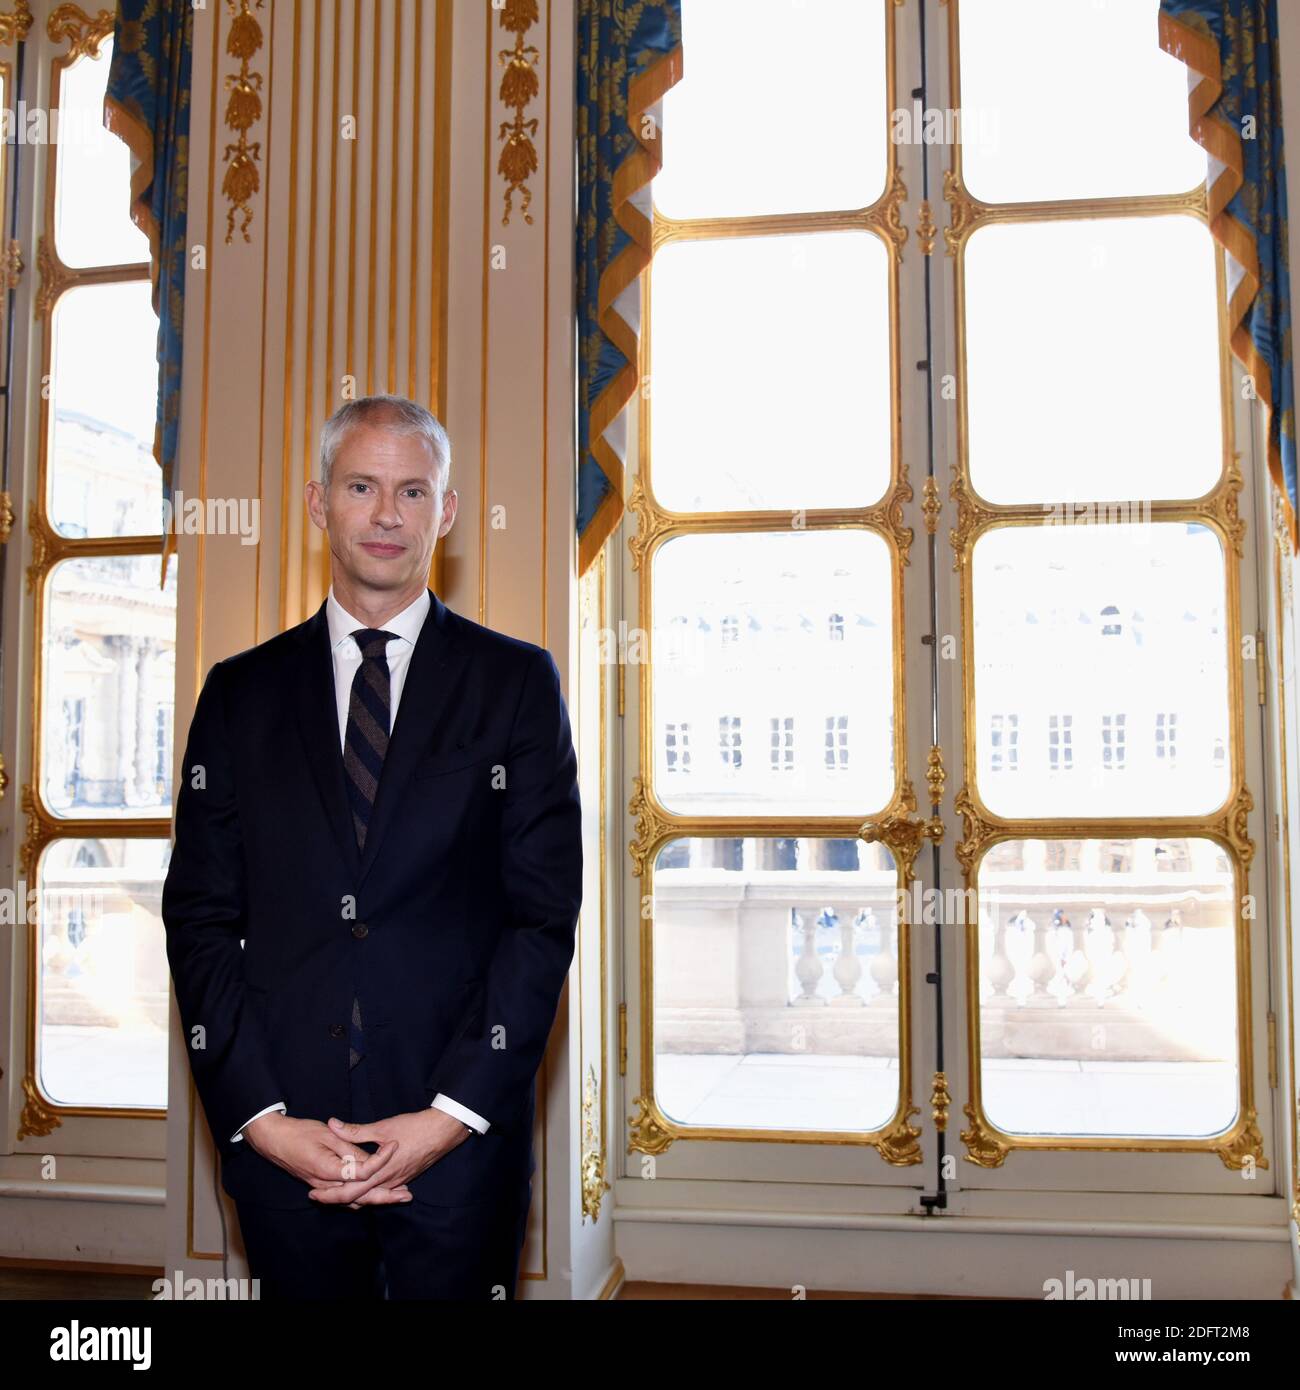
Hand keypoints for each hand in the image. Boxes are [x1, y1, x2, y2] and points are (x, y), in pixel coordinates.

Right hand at [242, 1111, 413, 1206]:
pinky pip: (344, 1199)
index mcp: (327, 1169)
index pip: (361, 1171)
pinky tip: (374, 1197)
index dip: (380, 1159)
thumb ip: (349, 1147)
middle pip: (360, 1195)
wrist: (274, 1140)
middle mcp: (325, 1184)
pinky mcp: (322, 1187)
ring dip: (376, 1200)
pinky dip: (361, 1199)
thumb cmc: (299, 1133)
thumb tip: (368, 1157)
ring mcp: (322, 1188)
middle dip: (385, 1196)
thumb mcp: (327, 1134)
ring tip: (398, 1197)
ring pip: (353, 1201)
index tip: (394, 1145)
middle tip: (407, 1195)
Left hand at [305, 1108, 471, 1205]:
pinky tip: (360, 1188)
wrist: (443, 1131)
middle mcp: (388, 1182)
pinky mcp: (404, 1178)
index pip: (350, 1191)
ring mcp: (398, 1182)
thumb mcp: (383, 1127)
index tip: (314, 1193)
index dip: (330, 1194)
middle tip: (316, 1196)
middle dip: (336, 1199)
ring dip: (351, 1197)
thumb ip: (355, 1130)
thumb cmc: (414, 1128)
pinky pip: (382, 1191)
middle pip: (358, 1199)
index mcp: (381, 1172)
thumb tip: (333, 1124)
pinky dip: (367, 1192)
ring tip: (332, 1193)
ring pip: (370, 1197)